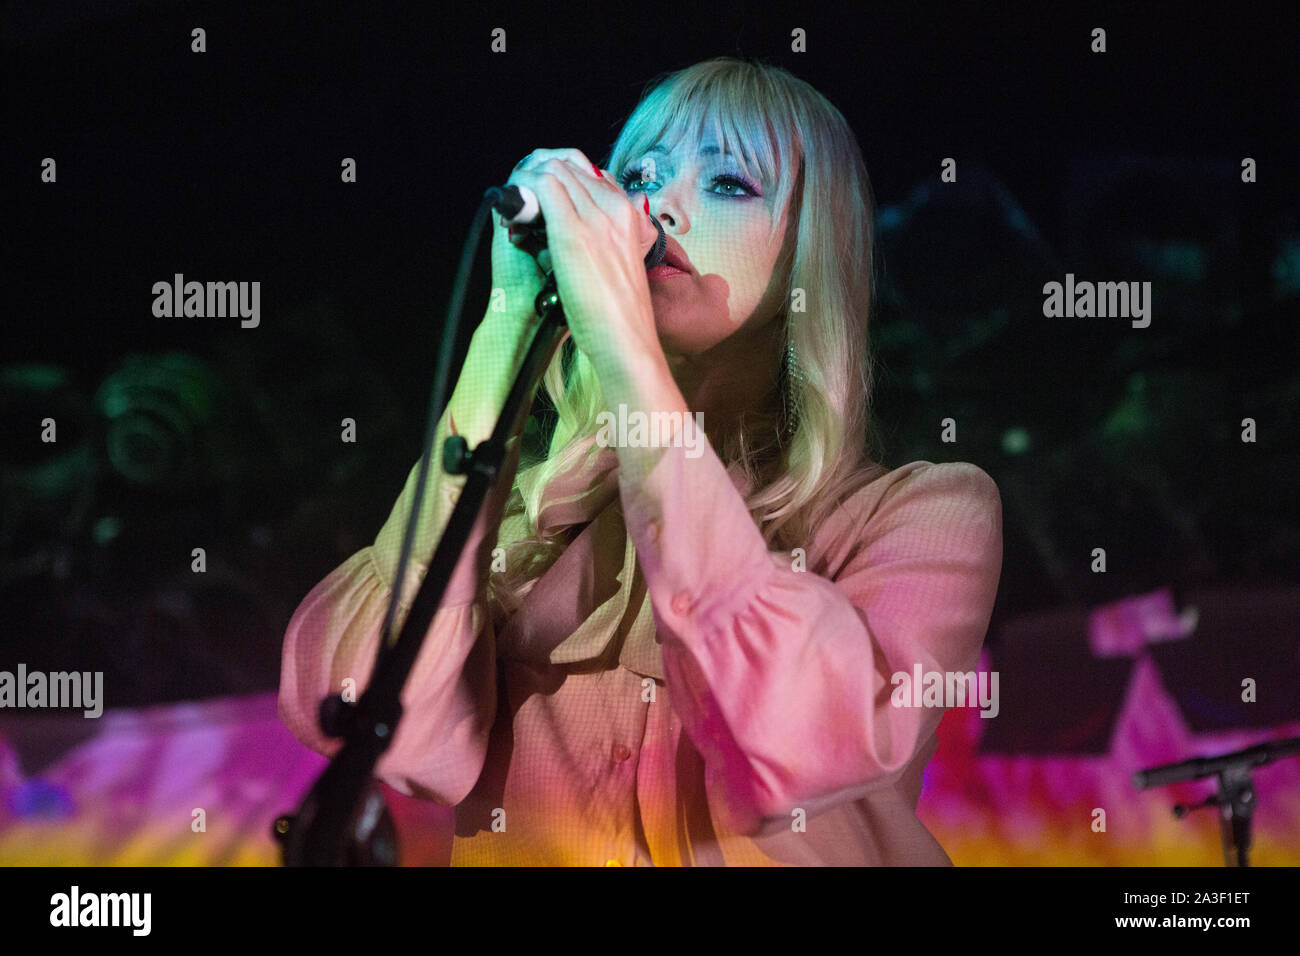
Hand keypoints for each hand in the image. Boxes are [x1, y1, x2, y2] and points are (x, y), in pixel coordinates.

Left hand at [506, 148, 661, 372]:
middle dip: (541, 180)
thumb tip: (585, 238)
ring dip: (529, 183)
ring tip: (517, 213)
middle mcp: (616, 209)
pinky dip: (523, 189)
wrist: (625, 343)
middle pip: (571, 167)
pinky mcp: (571, 232)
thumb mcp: (621, 267)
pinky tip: (513, 212)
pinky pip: (543, 185)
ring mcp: (596, 217)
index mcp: (630, 217)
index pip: (591, 175)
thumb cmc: (620, 316)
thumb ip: (609, 242)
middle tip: (523, 207)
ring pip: (555, 170)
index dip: (561, 183)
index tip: (543, 204)